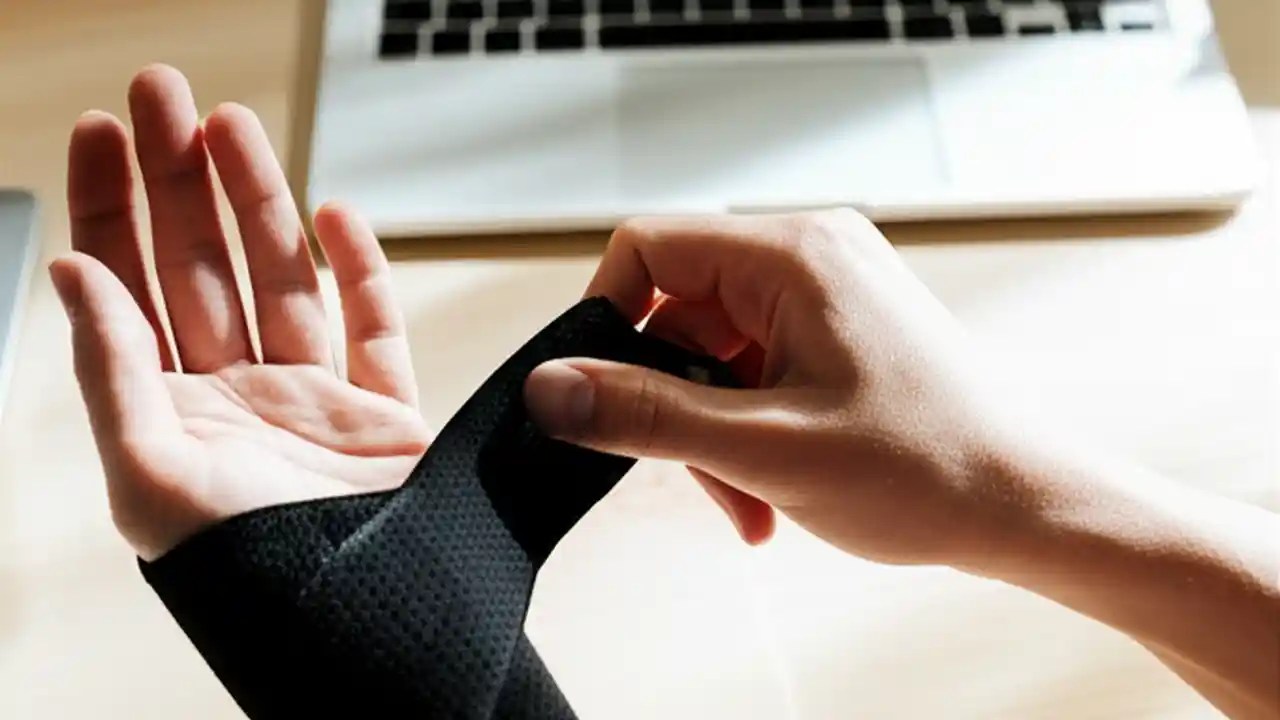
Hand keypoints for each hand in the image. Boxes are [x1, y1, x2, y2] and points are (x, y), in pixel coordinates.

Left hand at [55, 65, 428, 560]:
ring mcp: (313, 403)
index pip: (125, 289)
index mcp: (171, 417)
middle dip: (181, 179)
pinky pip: (372, 325)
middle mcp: (237, 401)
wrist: (374, 627)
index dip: (111, 208)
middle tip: (169, 97)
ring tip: (236, 127)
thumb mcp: (150, 478)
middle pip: (201, 266)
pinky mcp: (382, 414)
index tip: (104, 134)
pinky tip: (337, 217)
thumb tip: (75, 278)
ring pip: (281, 278)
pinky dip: (359, 269)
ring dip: (259, 200)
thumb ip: (115, 373)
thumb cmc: (255, 579)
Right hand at [524, 210, 1030, 564]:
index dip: (607, 319)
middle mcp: (810, 259)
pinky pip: (757, 368)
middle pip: (679, 311)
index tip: (601, 393)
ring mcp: (828, 296)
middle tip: (702, 472)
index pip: (647, 246)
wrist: (1028, 504)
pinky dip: (749, 429)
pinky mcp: (839, 333)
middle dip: (675, 402)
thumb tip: (554, 391)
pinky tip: (773, 488)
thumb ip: (645, 415)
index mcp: (793, 256)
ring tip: (751, 497)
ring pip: (715, 352)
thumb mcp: (764, 447)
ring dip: (713, 430)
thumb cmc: (931, 467)